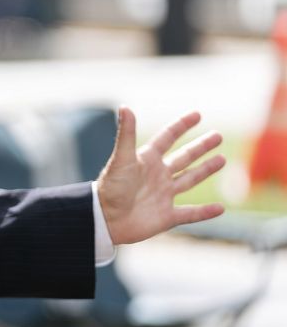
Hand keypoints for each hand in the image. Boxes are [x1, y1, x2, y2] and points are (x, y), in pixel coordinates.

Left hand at [97, 106, 225, 244]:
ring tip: (221, 159)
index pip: (167, 138)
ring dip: (205, 170)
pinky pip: (190, 214)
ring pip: (189, 180)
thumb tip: (124, 106)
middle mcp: (157, 175)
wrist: (104, 219)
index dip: (181, 126)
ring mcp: (163, 195)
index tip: (197, 115)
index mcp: (147, 160)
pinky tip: (220, 209)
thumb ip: (126, 134)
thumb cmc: (111, 187)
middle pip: (184, 157)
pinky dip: (205, 212)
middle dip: (200, 147)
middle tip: (218, 135)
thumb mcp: (122, 159)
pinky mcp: (166, 217)